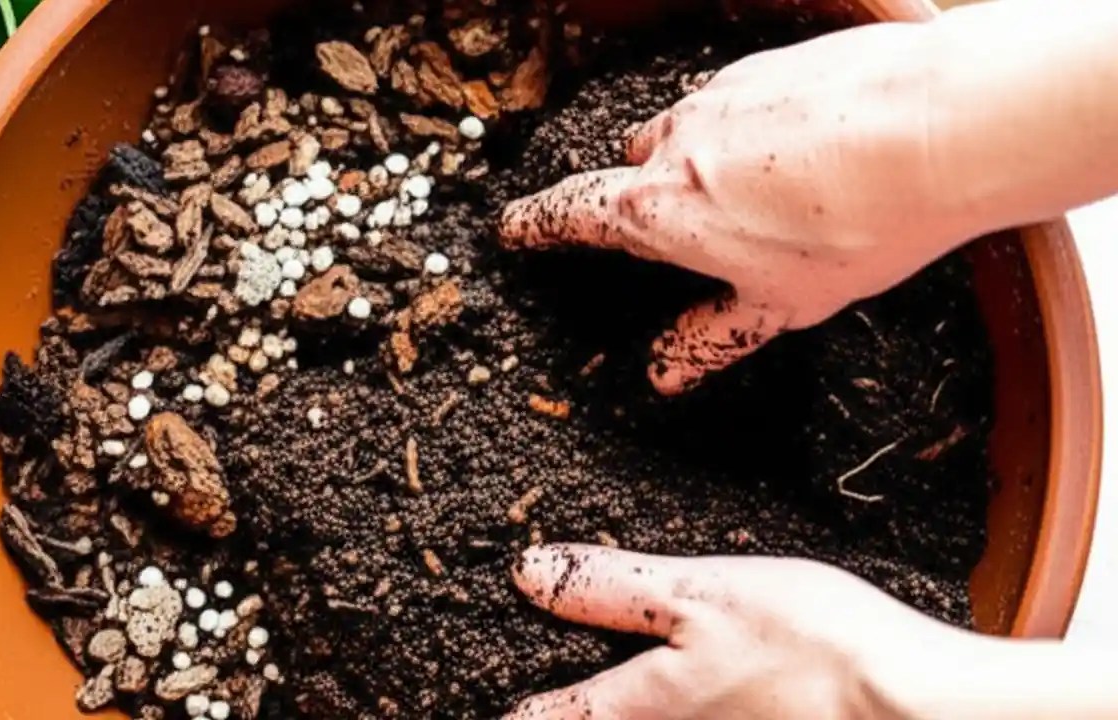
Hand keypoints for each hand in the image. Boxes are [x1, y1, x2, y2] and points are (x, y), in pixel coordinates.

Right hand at [500, 21, 968, 393]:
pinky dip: (753, 126)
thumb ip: (710, 336)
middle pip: (629, 163)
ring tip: (758, 190)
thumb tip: (664, 373)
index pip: (572, 213)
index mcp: (658, 209)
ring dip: (699, 156)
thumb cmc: (857, 226)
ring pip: (684, 127)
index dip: (538, 223)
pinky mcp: (771, 62)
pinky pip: (738, 98)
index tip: (513, 226)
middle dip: (636, 190)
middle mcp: (676, 141)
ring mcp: (723, 94)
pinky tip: (805, 151)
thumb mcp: (779, 305)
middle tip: (675, 221)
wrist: (939, 125)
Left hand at [506, 545, 962, 719]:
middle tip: (547, 696)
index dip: (517, 706)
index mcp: (633, 710)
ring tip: (640, 692)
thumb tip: (526, 573)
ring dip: (622, 711)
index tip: (493, 693)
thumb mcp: (699, 595)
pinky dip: (681, 715)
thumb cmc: (809, 644)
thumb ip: (605, 590)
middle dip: (567, 710)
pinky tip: (712, 698)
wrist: (915, 710)